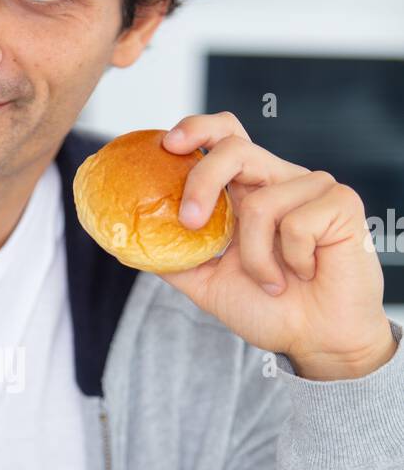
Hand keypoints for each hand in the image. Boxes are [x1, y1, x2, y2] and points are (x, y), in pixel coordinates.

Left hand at [158, 112, 396, 379]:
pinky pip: (299, 222)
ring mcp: (312, 188)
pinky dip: (293, 260)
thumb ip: (174, 258)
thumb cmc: (268, 309)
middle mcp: (278, 180)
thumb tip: (128, 241)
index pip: (224, 137)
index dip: (197, 128)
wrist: (316, 341)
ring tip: (273, 282)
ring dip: (256, 257)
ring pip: (262, 203)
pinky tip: (306, 273)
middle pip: (234, 146)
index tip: (168, 145)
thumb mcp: (207, 283)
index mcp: (248, 190)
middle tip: (191, 221)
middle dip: (203, 181)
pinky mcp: (341, 203)